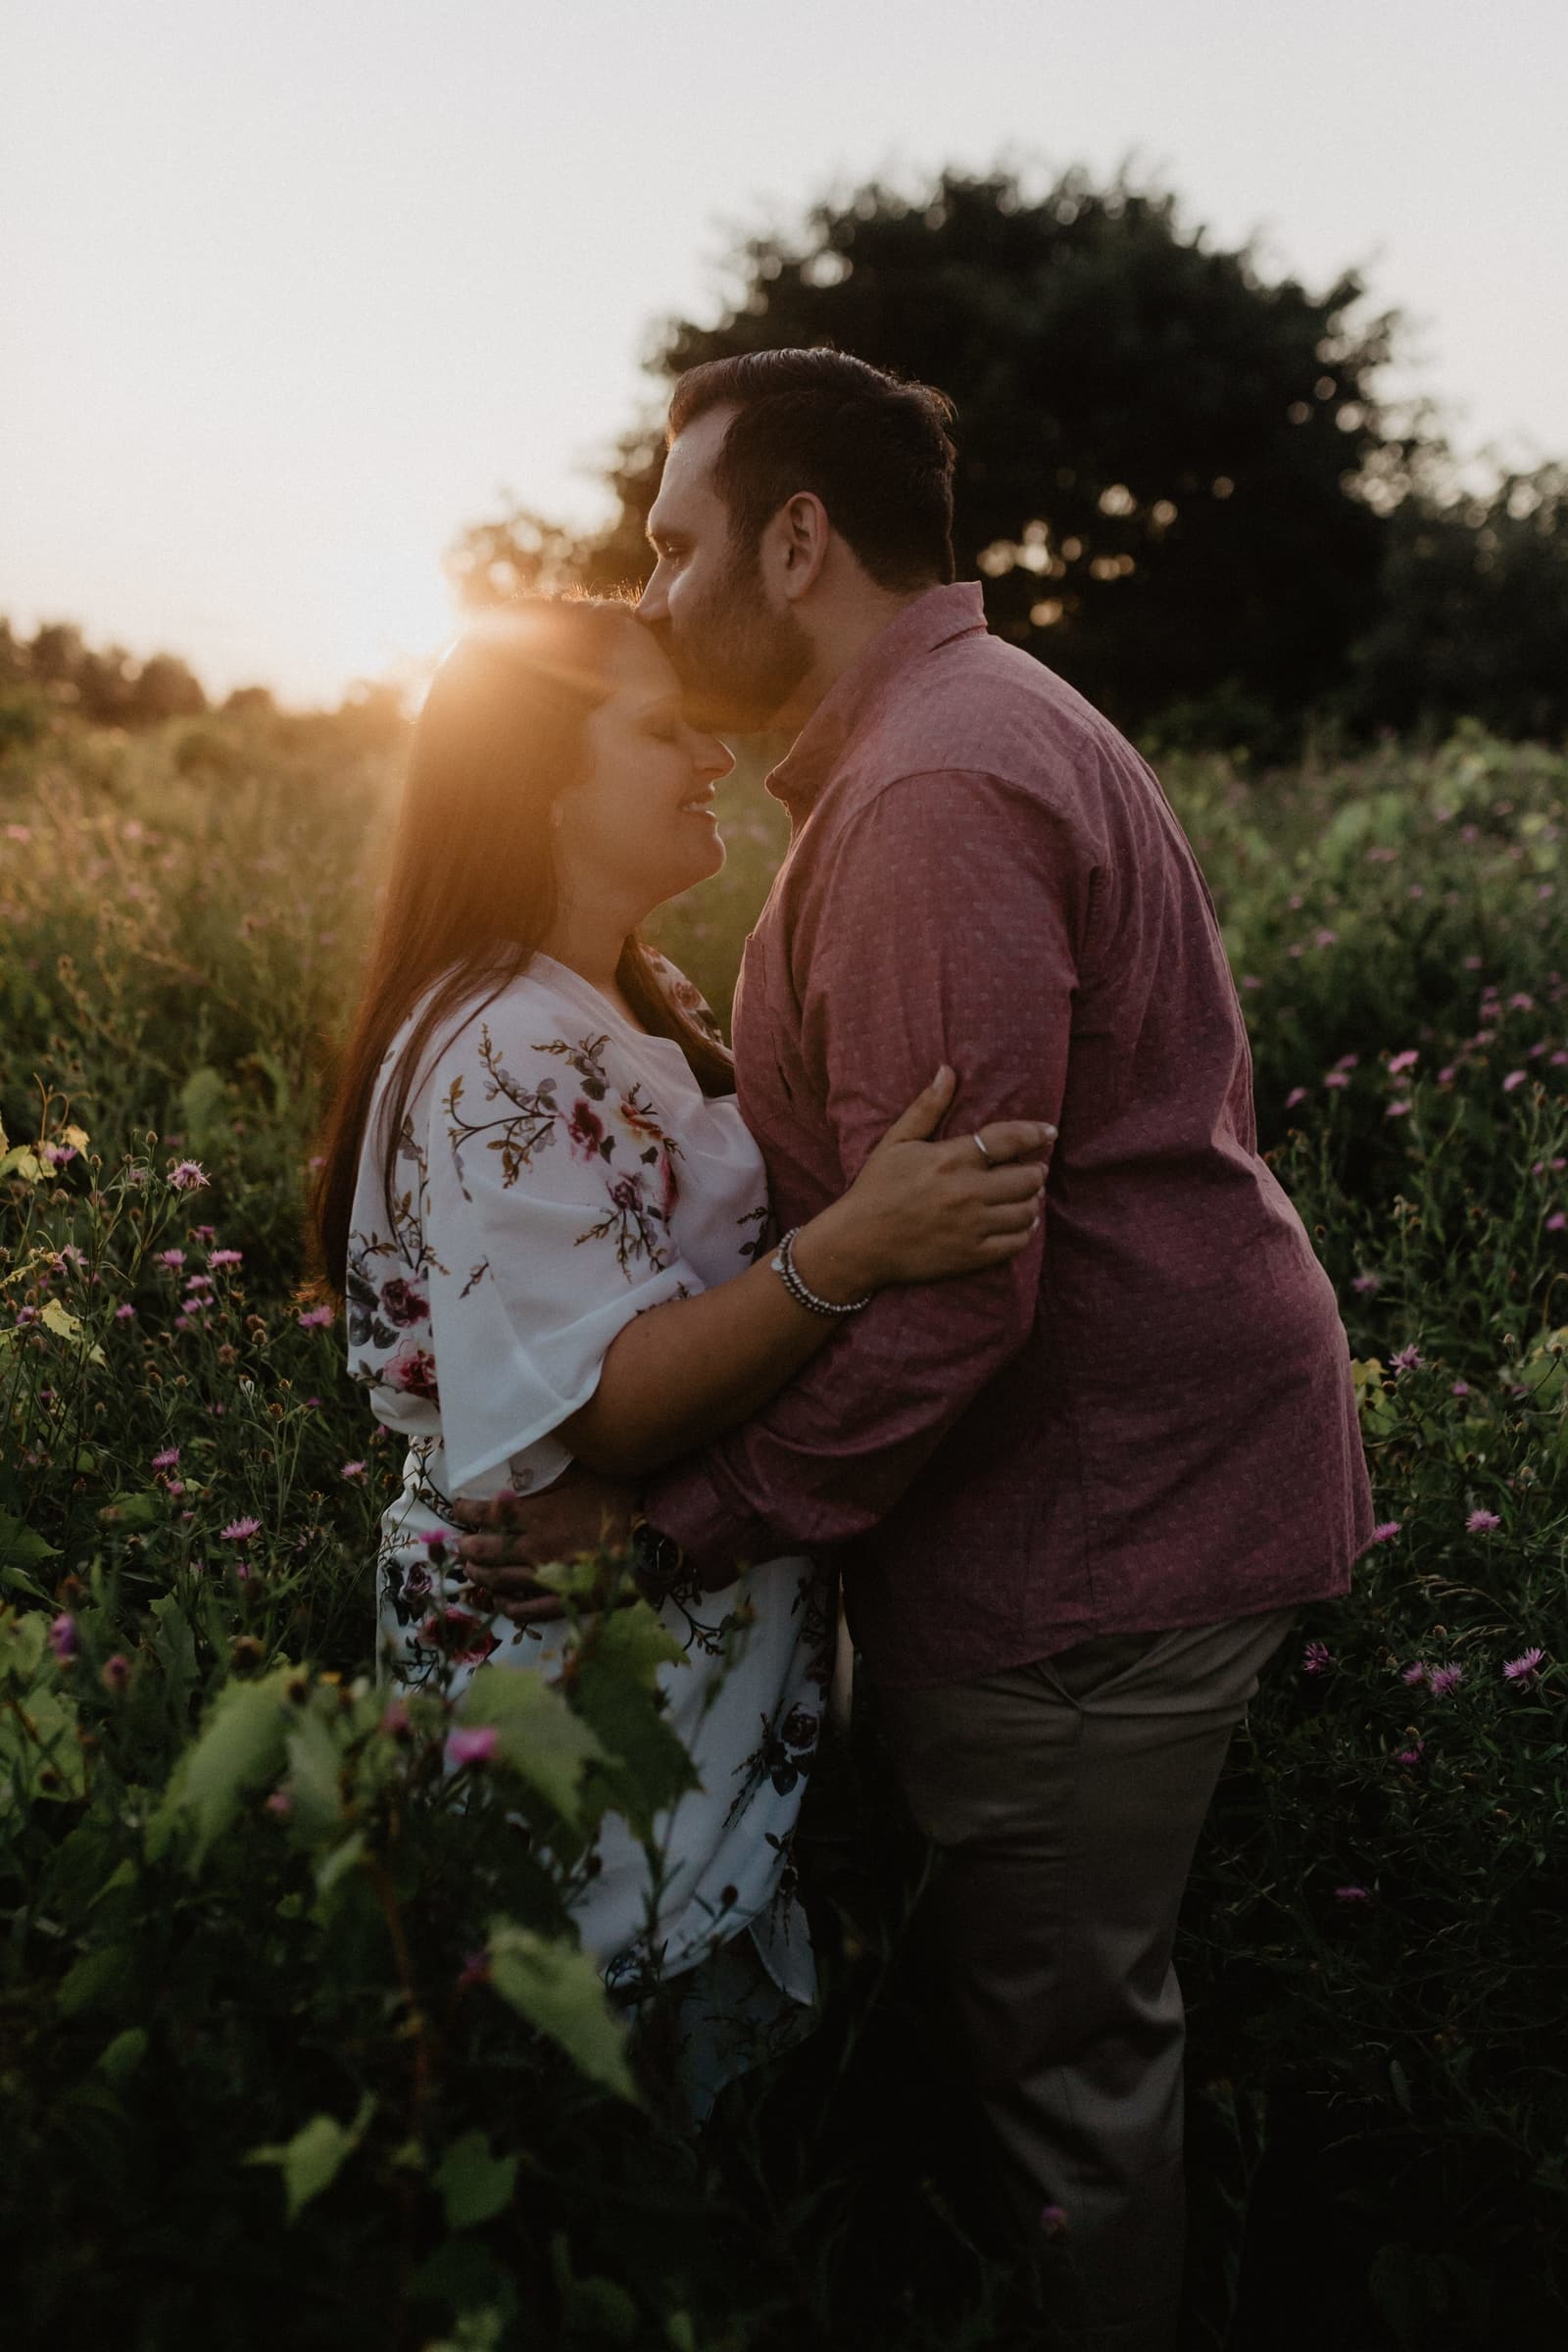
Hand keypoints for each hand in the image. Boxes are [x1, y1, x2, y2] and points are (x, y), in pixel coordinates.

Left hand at [452, 1466, 637, 1623]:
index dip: (467, 1510)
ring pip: (501, 1581)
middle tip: (460, 1545)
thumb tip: (530, 1450)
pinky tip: (503, 1603)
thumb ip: (550, 1470)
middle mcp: (535, 1547)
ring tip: (472, 1572)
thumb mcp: (581, 1474)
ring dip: (481, 1576)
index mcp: (536, 1515)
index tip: (458, 1506)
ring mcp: (549, 1576)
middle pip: (487, 1551)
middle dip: (468, 1547)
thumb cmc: (619, 1498)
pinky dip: (511, 1607)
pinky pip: (530, 1610)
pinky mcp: (566, 1598)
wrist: (651, 1533)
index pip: (487, 1514)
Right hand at [793, 1066, 1055, 1298]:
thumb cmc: (875, 1188)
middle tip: (1035, 1169)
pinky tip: (1021, 1223)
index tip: (1050, 1132)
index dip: (1035, 1133)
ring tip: (1027, 1195)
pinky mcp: (971, 1255)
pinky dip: (1025, 1231)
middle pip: (1027, 1177)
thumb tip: (948, 1070)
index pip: (1008, 1140)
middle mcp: (966, 1192)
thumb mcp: (896, 1142)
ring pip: (1026, 1211)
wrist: (858, 1243)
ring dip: (1033, 1200)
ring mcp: (971, 1226)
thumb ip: (926, 1107)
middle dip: (1037, 1170)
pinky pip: (1016, 1242)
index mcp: (950, 1159)